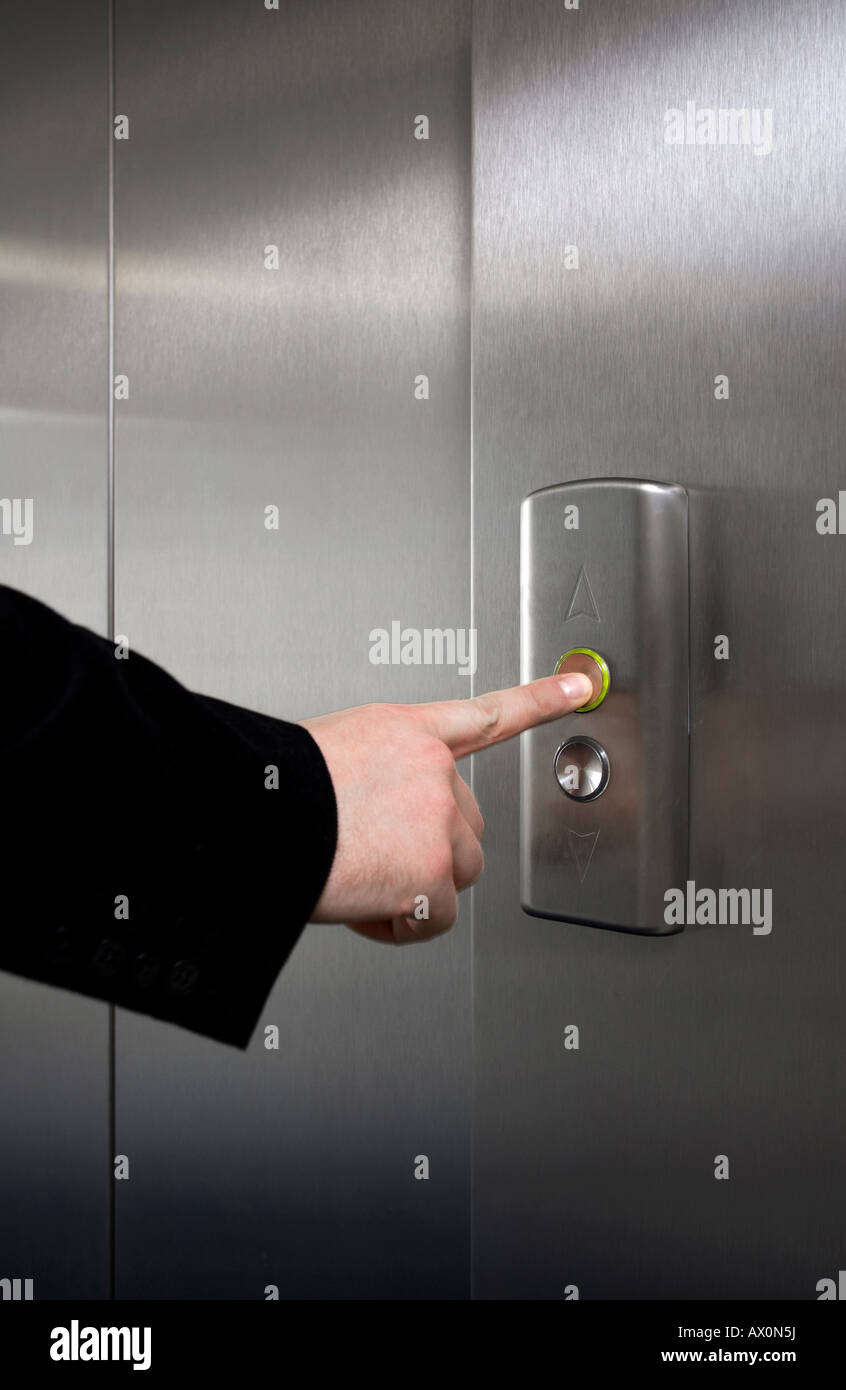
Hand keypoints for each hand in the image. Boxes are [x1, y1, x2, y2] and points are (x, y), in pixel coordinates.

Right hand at [300, 671, 593, 942]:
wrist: (253, 816)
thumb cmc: (273, 791)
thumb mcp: (329, 751)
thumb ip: (379, 770)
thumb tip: (381, 812)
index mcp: (406, 730)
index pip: (486, 714)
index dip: (539, 701)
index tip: (581, 687)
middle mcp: (433, 768)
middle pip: (468, 823)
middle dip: (430, 847)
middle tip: (371, 851)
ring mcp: (438, 818)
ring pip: (459, 870)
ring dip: (418, 885)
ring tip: (360, 875)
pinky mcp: (434, 871)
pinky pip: (436, 917)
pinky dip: (401, 924)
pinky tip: (362, 904)